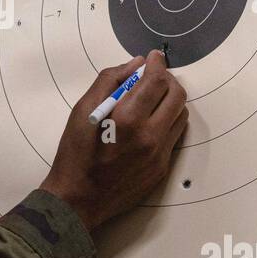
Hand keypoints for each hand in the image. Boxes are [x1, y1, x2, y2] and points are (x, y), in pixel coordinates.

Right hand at [39, 50, 187, 232]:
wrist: (78, 200)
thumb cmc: (75, 154)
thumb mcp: (82, 111)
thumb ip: (109, 81)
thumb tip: (135, 64)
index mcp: (127, 119)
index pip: (156, 81)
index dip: (157, 64)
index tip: (154, 57)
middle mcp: (150, 137)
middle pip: (177, 96)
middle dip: (168, 80)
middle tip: (153, 78)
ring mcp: (160, 154)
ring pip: (181, 115)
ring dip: (171, 101)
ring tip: (152, 100)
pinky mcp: (163, 168)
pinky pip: (176, 136)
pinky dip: (168, 121)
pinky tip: (151, 122)